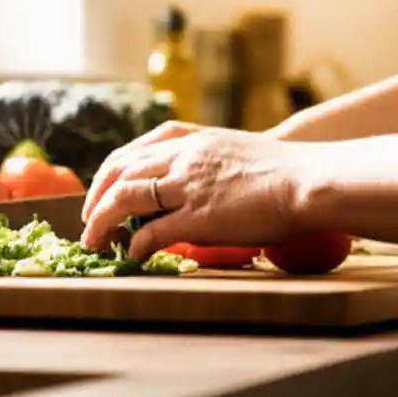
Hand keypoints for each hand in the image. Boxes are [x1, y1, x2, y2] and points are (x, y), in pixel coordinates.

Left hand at [80, 122, 301, 258]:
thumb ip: (207, 164)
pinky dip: (134, 244)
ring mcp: (188, 186)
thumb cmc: (284, 171)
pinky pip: (151, 231)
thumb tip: (193, 185)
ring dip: (101, 222)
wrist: (309, 180)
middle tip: (88, 219)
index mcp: (192, 139)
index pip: (135, 150)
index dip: (112, 171)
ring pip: (125, 198)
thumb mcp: (235, 152)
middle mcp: (183, 157)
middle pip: (120, 171)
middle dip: (96, 195)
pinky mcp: (198, 217)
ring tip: (94, 242)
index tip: (101, 188)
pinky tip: (131, 256)